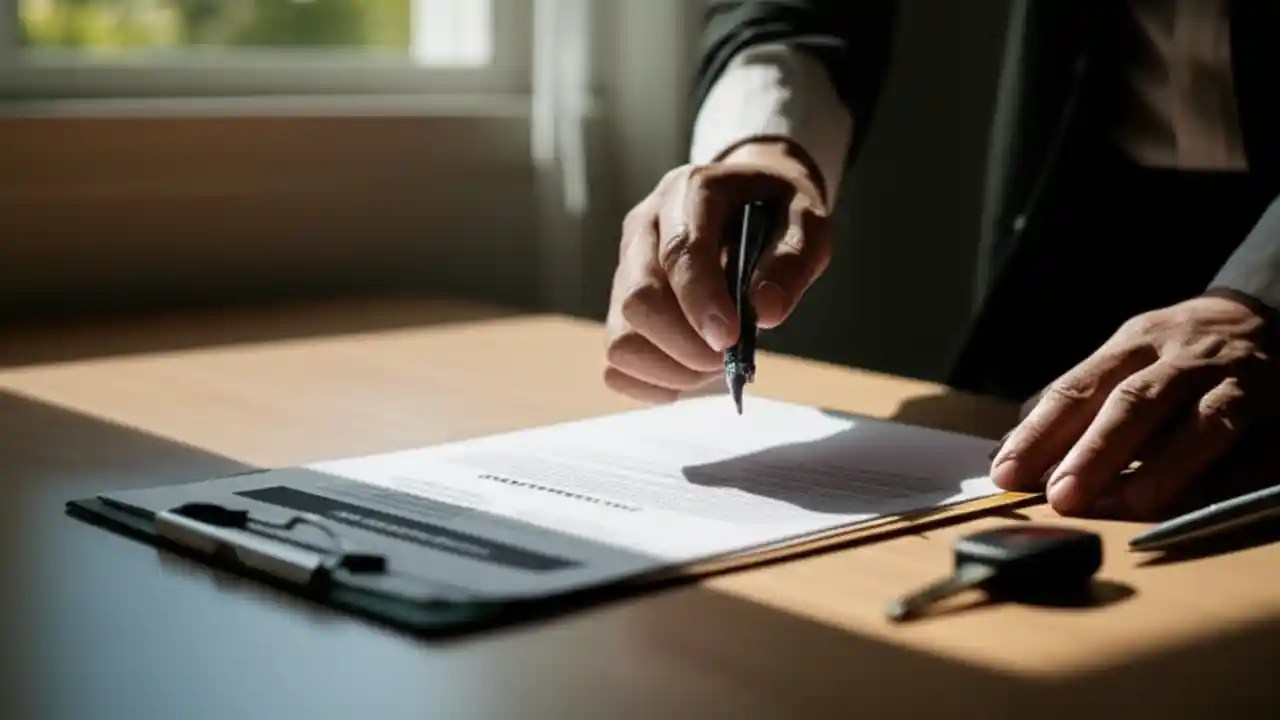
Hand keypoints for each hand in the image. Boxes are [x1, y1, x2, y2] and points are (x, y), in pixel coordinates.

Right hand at [603, 139, 831, 401]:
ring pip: (621, 335)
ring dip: (670, 367)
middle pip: (637, 300)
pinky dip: (650, 381)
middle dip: (685, 345)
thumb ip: (791, 262)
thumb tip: (764, 313)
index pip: (679, 253)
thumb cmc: (779, 210)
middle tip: (729, 356)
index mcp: (692, 192)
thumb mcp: (807, 222)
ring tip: (711, 363)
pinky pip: (616, 360)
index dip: (701, 303)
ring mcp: (625, 265)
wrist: (753, 195)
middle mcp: (646, 226)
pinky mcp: (620, 299)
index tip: (731, 340)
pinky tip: (686, 374)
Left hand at [990, 295, 1279, 518]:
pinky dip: (1223, 468)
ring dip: (1161, 466)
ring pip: (1197, 420)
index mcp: (1129, 345)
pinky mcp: (1274, 400)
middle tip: (1060, 496)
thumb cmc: (1180, 355)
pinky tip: (1196, 498)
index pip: (1075, 389)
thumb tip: (1010, 450)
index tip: (1005, 473)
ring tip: (1126, 504)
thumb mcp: (1127, 360)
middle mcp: (1178, 355)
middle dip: (1093, 451)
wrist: (1271, 314)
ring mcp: (1230, 377)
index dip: (1039, 433)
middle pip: (1131, 402)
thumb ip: (1078, 403)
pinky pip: (1249, 437)